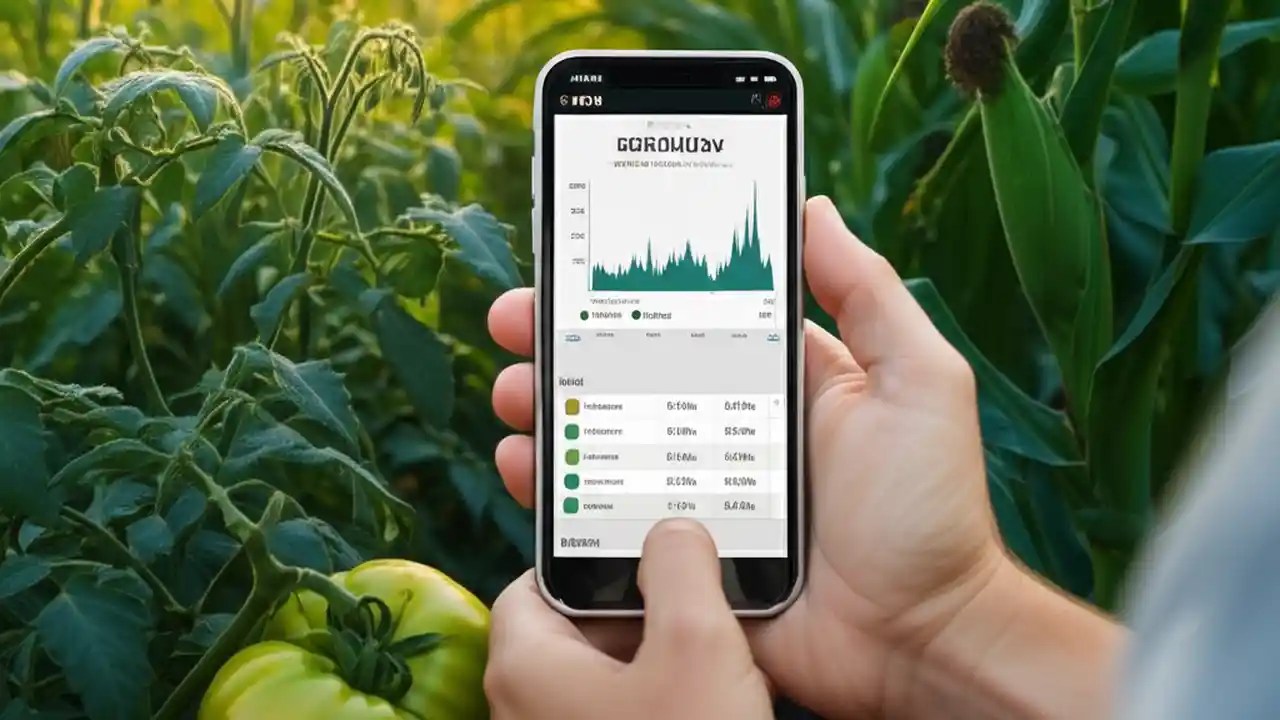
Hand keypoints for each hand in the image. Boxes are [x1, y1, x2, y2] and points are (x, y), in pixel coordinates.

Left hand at [485, 520, 772, 719]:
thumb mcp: (696, 646)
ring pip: (615, 671)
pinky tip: (725, 694)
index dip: (595, 554)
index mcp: (526, 665)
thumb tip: (673, 532)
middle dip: (646, 608)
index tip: (648, 545)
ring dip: (667, 654)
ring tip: (725, 650)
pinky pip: (634, 709)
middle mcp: (530, 705)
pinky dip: (672, 694)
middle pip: (580, 624)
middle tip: (701, 599)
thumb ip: (681, 568)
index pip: (540, 577)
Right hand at [487, 196, 1002, 717]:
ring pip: (603, 438)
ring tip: (514, 391)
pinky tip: (525, 462)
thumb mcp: (916, 382)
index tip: (576, 260)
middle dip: (565, 340)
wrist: (917, 640)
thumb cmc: (928, 511)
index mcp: (776, 382)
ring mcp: (694, 493)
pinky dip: (554, 488)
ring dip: (549, 407)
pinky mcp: (674, 555)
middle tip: (517, 319)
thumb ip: (868, 296)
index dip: (629, 287)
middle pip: (627, 371)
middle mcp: (726, 430)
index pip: (688, 317)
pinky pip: (599, 515)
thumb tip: (812, 209)